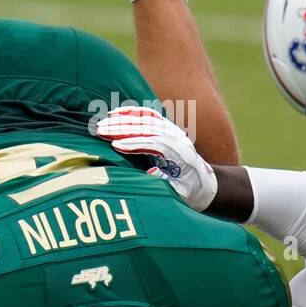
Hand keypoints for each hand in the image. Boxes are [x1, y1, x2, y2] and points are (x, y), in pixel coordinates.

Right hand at [94, 105, 216, 210]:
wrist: (205, 182)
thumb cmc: (190, 191)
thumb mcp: (181, 194)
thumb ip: (167, 184)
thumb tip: (150, 172)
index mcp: (181, 155)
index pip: (155, 144)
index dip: (134, 144)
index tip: (114, 145)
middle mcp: (177, 138)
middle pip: (147, 128)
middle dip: (122, 129)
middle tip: (100, 131)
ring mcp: (173, 130)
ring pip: (146, 119)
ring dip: (123, 120)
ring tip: (102, 123)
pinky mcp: (168, 127)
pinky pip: (149, 115)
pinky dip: (132, 112)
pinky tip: (115, 113)